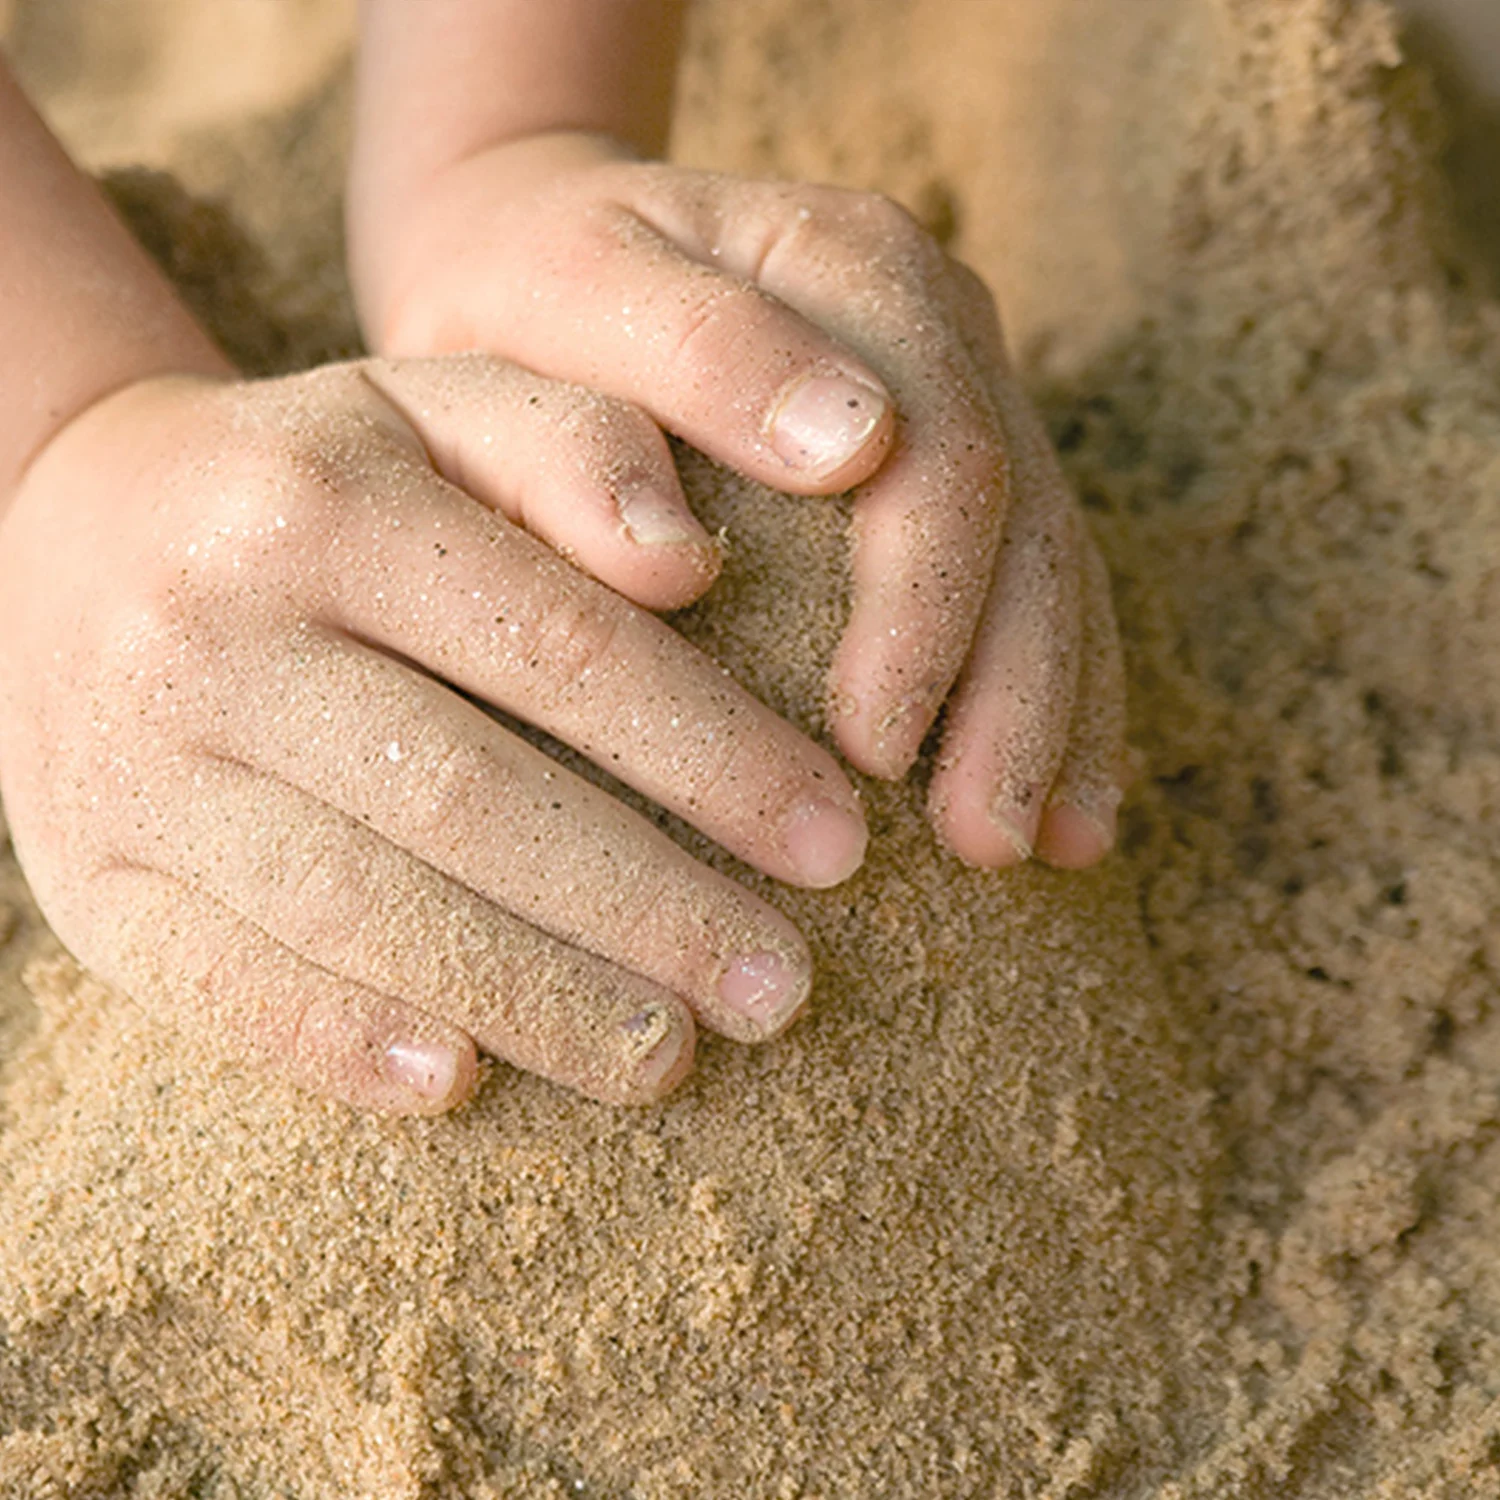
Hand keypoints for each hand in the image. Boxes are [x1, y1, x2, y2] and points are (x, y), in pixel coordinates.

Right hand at [0, 358, 870, 1112]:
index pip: (560, 649)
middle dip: (650, 907)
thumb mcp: (439, 413)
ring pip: (362, 907)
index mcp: (325, 501)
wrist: (68, 534)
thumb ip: (578, 449)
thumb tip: (693, 566)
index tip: (835, 845)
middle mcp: (213, 632)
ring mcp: (134, 768)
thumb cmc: (318, 483)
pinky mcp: (91, 882)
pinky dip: (345, 1042)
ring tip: (672, 1058)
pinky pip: (219, 983)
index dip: (714, 758)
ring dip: (532, 998)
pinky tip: (466, 1088)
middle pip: (472, 798)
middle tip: (783, 990)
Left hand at [354, 133, 1128, 868]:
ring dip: (1053, 713)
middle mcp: (936, 328)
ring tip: (1044, 849)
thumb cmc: (525, 294)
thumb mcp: (569, 289)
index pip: (939, 453)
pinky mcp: (949, 472)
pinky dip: (1059, 701)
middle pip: (1021, 519)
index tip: (870, 750)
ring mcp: (958, 396)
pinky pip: (1037, 588)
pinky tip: (1063, 810)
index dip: (925, 610)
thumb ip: (695, 348)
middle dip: (1012, 691)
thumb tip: (855, 447)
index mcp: (856, 270)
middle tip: (983, 843)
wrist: (528, 257)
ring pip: (1052, 564)